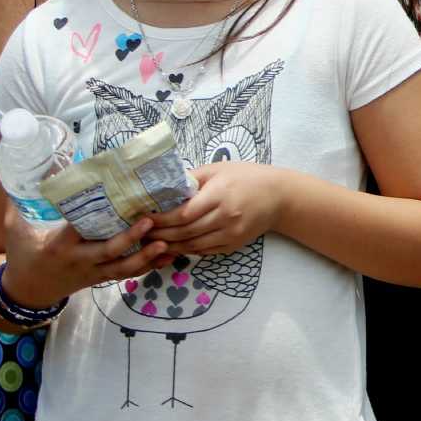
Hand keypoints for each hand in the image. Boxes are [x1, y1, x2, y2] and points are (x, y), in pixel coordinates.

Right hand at [0, 213, 168, 309]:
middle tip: (149, 220)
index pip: (77, 230)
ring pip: (122, 268)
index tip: (111, 200)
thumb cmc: (22, 255)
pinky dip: (147, 267)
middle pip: (107, 251)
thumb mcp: (16, 229)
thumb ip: (19, 202)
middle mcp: (79, 260)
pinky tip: (168, 256)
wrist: (27, 292)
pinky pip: (126, 275)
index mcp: (59, 245)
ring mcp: (92, 272)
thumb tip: (27, 170)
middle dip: (129, 238)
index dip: (92, 217)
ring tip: (166, 243)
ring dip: (145, 257)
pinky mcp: (101, 278)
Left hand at [145, 162, 287, 255]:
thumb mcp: (219, 169)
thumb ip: (192, 178)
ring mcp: (230, 233)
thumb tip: (163, 186)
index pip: (183, 213)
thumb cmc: (247, 177)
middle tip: (140, 233)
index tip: (144, 218)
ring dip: (169, 246)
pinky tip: (174, 246)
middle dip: (159, 235)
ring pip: (192, 245)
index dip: (161, 219)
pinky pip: (204, 251)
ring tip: (152, 243)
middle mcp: (225, 217)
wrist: (280, 196)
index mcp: (219, 195)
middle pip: (184, 232)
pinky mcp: (234, 244)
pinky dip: (187, 250)